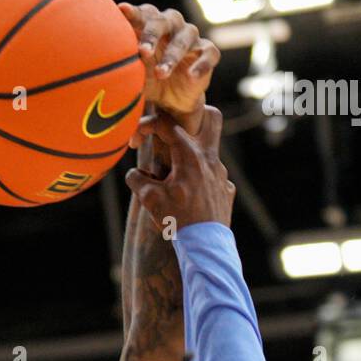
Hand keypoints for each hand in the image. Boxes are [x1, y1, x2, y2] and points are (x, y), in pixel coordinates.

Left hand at [118, 3, 219, 122]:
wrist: (174, 100)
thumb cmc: (150, 80)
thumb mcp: (136, 76)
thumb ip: (124, 69)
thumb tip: (100, 74)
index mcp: (152, 26)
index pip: (143, 15)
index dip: (133, 13)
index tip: (122, 11)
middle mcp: (172, 25)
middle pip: (163, 22)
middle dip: (152, 35)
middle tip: (142, 51)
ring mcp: (191, 37)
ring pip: (184, 39)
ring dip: (172, 55)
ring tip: (162, 73)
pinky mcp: (207, 52)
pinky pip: (208, 55)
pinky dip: (200, 66)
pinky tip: (191, 77)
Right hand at [125, 108, 234, 231]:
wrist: (206, 246)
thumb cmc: (178, 220)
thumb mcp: (150, 200)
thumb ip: (137, 181)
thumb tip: (134, 174)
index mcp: (189, 155)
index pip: (167, 124)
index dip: (147, 125)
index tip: (136, 138)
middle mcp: (210, 159)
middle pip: (211, 117)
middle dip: (195, 114)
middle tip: (178, 129)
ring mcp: (222, 174)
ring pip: (210, 152)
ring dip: (192, 157)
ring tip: (177, 176)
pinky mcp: (226, 190)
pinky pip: (214, 178)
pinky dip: (200, 182)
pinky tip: (191, 197)